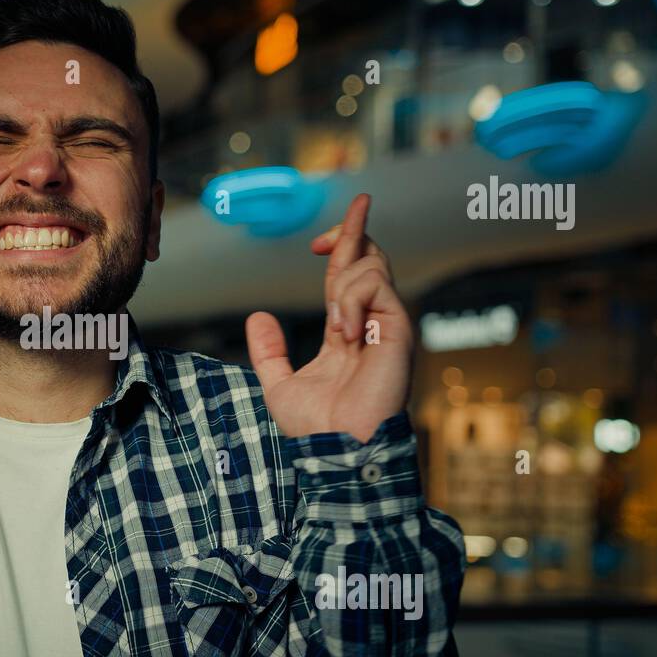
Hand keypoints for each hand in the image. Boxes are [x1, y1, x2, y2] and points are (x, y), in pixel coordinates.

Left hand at [245, 194, 412, 443]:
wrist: (336, 451)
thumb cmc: (315, 428)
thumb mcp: (279, 384)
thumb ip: (269, 352)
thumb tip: (257, 318)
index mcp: (347, 332)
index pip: (348, 276)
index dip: (339, 246)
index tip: (316, 242)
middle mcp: (371, 324)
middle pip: (369, 258)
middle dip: (355, 228)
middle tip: (355, 206)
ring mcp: (388, 327)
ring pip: (370, 267)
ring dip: (341, 286)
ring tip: (334, 327)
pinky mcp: (398, 331)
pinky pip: (376, 287)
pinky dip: (351, 301)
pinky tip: (345, 333)